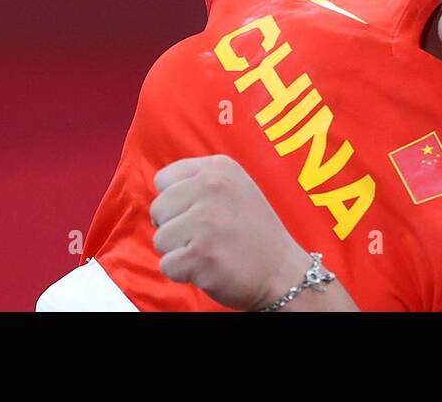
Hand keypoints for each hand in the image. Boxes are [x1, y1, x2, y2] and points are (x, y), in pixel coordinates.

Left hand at [151, 154, 312, 311]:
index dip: (176, 202)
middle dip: (174, 227)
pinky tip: (209, 267)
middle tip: (206, 236)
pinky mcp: (202, 254)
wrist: (283, 272)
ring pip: (160, 239)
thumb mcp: (233, 186)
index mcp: (217, 167)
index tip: (199, 213)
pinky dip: (183, 273)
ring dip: (179, 251)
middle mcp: (211, 187)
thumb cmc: (252, 231)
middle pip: (158, 209)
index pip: (163, 180)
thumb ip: (198, 181)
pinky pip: (167, 265)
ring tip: (209, 250)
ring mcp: (207, 221)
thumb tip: (161, 191)